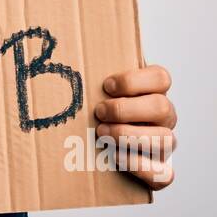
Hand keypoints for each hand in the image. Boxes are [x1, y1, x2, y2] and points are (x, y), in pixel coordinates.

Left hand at [95, 64, 176, 190]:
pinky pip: (163, 174)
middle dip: (125, 109)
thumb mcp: (95, 89)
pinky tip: (116, 157)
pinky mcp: (160, 172)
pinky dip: (139, 166)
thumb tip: (51, 42)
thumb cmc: (94, 113)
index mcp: (154, 92)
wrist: (89, 153)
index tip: (105, 85)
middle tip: (99, 112)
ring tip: (102, 133)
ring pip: (165, 139)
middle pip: (162, 107)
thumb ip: (90, 72)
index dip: (134, 81)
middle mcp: (164, 117)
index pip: (161, 78)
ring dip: (129, 136)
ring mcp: (164, 145)